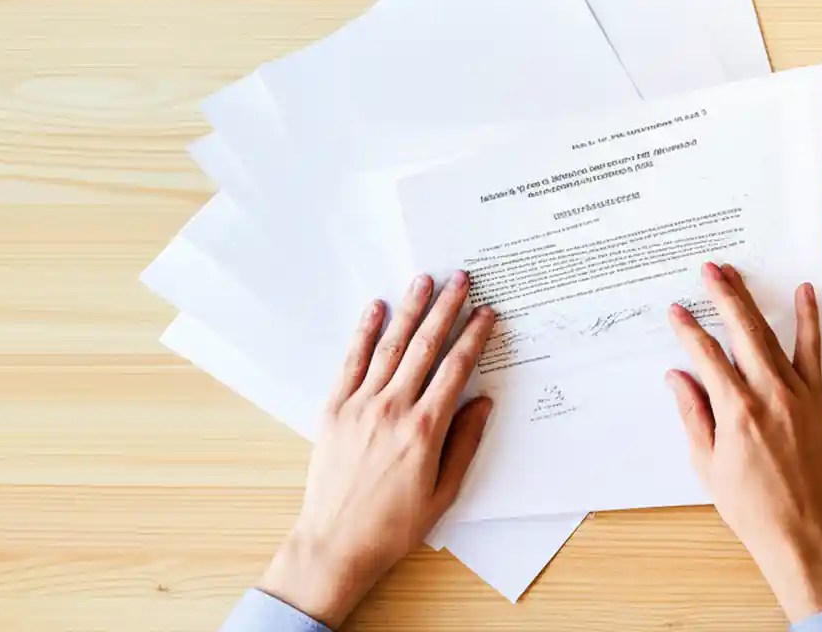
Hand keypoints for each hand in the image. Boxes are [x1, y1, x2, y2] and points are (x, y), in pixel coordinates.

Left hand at [259, 271, 494, 628]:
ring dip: (409, 310)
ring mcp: (360, 406)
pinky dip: (364, 332)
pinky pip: (351, 362)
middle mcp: (392, 409)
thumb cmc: (394, 525)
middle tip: (461, 279)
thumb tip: (482, 402)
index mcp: (424, 430)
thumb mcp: (444, 492)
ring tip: (424, 280)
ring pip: (390, 346)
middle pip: (425, 347)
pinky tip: (375, 308)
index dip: (474, 336)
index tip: (487, 313)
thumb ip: (464, 442)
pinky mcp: (334, 409)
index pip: (455, 369)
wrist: (336, 542)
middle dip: (446, 308)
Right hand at [667, 263, 821, 621]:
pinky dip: (810, 321)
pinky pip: (813, 352)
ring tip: (738, 275)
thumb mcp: (706, 462)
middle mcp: (768, 393)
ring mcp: (796, 394)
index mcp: (736, 409)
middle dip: (724, 297)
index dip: (689, 330)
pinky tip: (806, 294)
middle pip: (742, 332)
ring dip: (754, 302)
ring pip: (773, 335)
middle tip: (710, 270)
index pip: (706, 355)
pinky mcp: (816, 400)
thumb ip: (693, 413)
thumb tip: (678, 377)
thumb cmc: (749, 504)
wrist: (799, 529)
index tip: (677, 311)